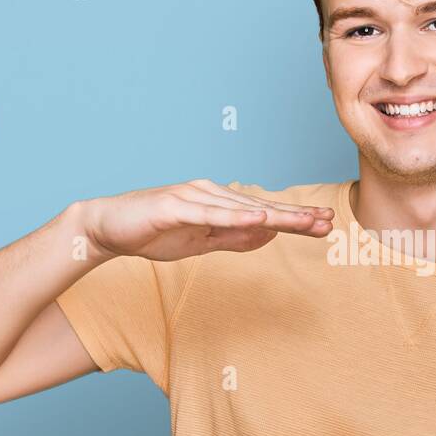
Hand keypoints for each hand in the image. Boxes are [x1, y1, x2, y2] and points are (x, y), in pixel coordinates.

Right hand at [79, 178, 334, 262]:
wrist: (107, 229)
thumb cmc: (152, 233)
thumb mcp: (201, 242)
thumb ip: (233, 239)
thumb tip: (268, 236)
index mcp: (218, 202)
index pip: (263, 213)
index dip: (294, 219)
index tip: (323, 225)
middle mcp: (210, 193)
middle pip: (260, 207)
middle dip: (296, 216)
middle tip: (328, 222)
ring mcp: (193, 196)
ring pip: (243, 210)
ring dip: (277, 216)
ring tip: (306, 223)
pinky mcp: (175, 206)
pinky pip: (212, 215)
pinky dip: (238, 218)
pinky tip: (261, 220)